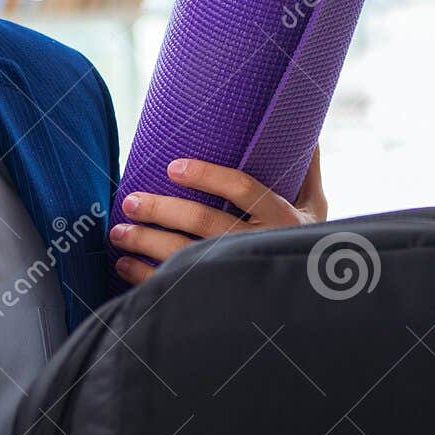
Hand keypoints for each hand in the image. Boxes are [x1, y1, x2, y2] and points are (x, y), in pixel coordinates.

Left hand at [110, 144, 327, 284]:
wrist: (310, 302)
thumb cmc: (308, 245)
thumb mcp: (316, 209)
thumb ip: (306, 171)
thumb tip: (305, 131)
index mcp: (282, 218)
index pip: (243, 190)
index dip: (208, 176)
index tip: (172, 167)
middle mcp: (258, 244)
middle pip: (203, 222)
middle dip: (161, 209)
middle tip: (131, 201)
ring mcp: (235, 272)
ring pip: (183, 254)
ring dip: (144, 241)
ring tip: (117, 232)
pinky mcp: (216, 295)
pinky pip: (174, 284)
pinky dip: (143, 275)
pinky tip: (124, 264)